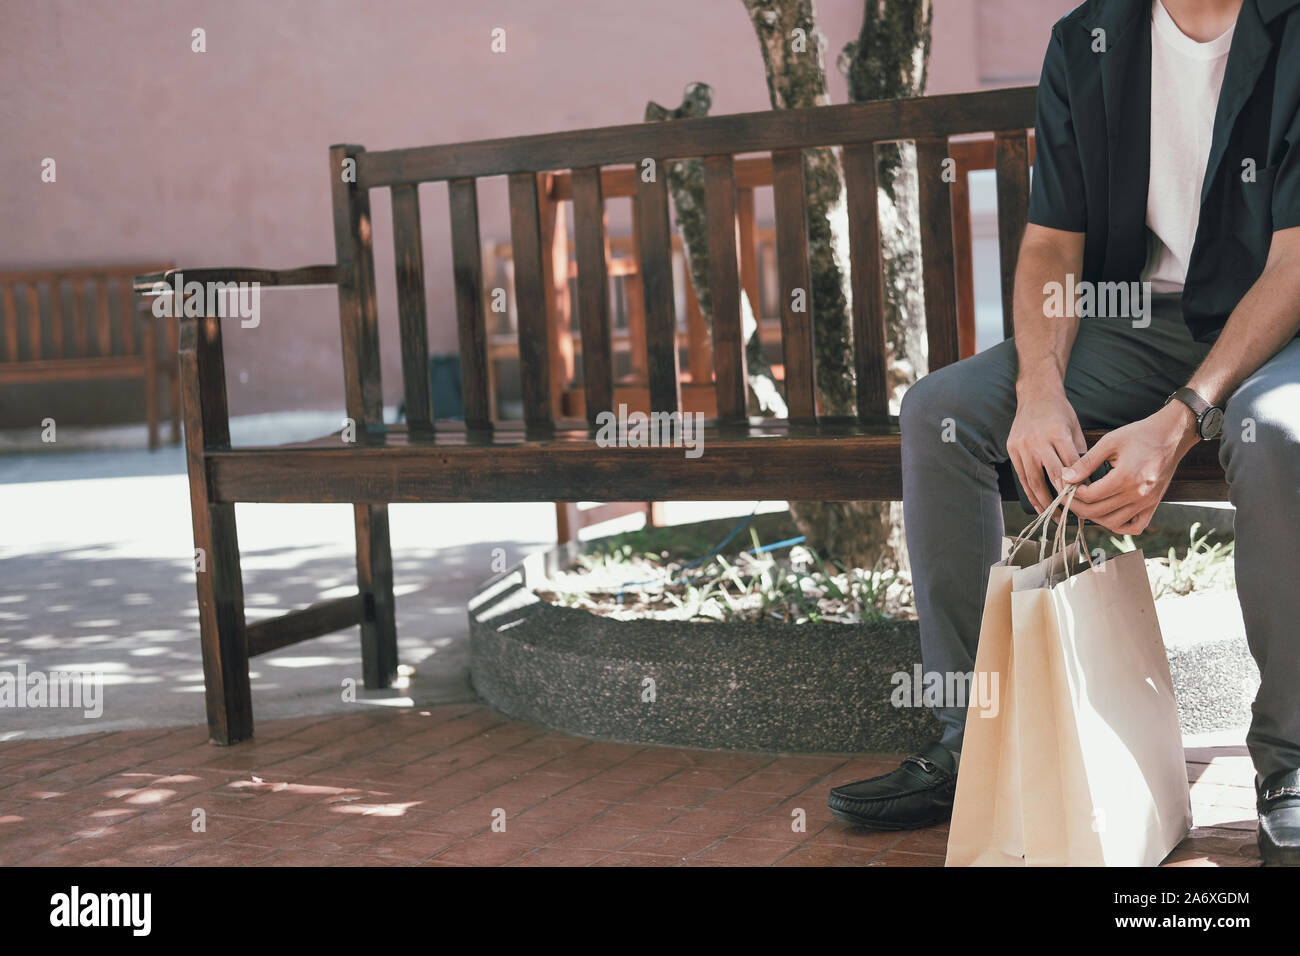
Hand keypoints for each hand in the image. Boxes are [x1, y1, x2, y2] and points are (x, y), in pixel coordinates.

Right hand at [1007, 384, 1086, 512]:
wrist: (1035, 395)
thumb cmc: (1060, 412)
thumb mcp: (1075, 427)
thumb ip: (1079, 452)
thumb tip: (1087, 479)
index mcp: (1057, 433)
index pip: (1070, 465)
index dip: (1078, 484)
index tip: (1086, 501)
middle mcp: (1037, 440)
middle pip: (1051, 475)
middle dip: (1062, 498)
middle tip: (1071, 515)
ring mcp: (1022, 445)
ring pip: (1033, 479)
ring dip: (1044, 501)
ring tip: (1053, 516)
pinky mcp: (1012, 449)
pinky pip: (1021, 476)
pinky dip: (1029, 492)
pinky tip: (1038, 505)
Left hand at [1062, 402, 1198, 533]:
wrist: (1173, 435)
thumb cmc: (1140, 434)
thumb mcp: (1109, 442)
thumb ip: (1086, 462)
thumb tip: (1065, 476)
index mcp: (1126, 477)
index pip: (1090, 496)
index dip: (1072, 491)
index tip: (1065, 483)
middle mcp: (1138, 495)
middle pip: (1097, 513)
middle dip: (1076, 506)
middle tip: (1067, 496)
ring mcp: (1148, 502)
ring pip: (1113, 523)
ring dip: (1094, 517)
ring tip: (1084, 504)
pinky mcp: (1154, 504)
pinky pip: (1135, 526)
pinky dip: (1119, 526)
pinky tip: (1108, 514)